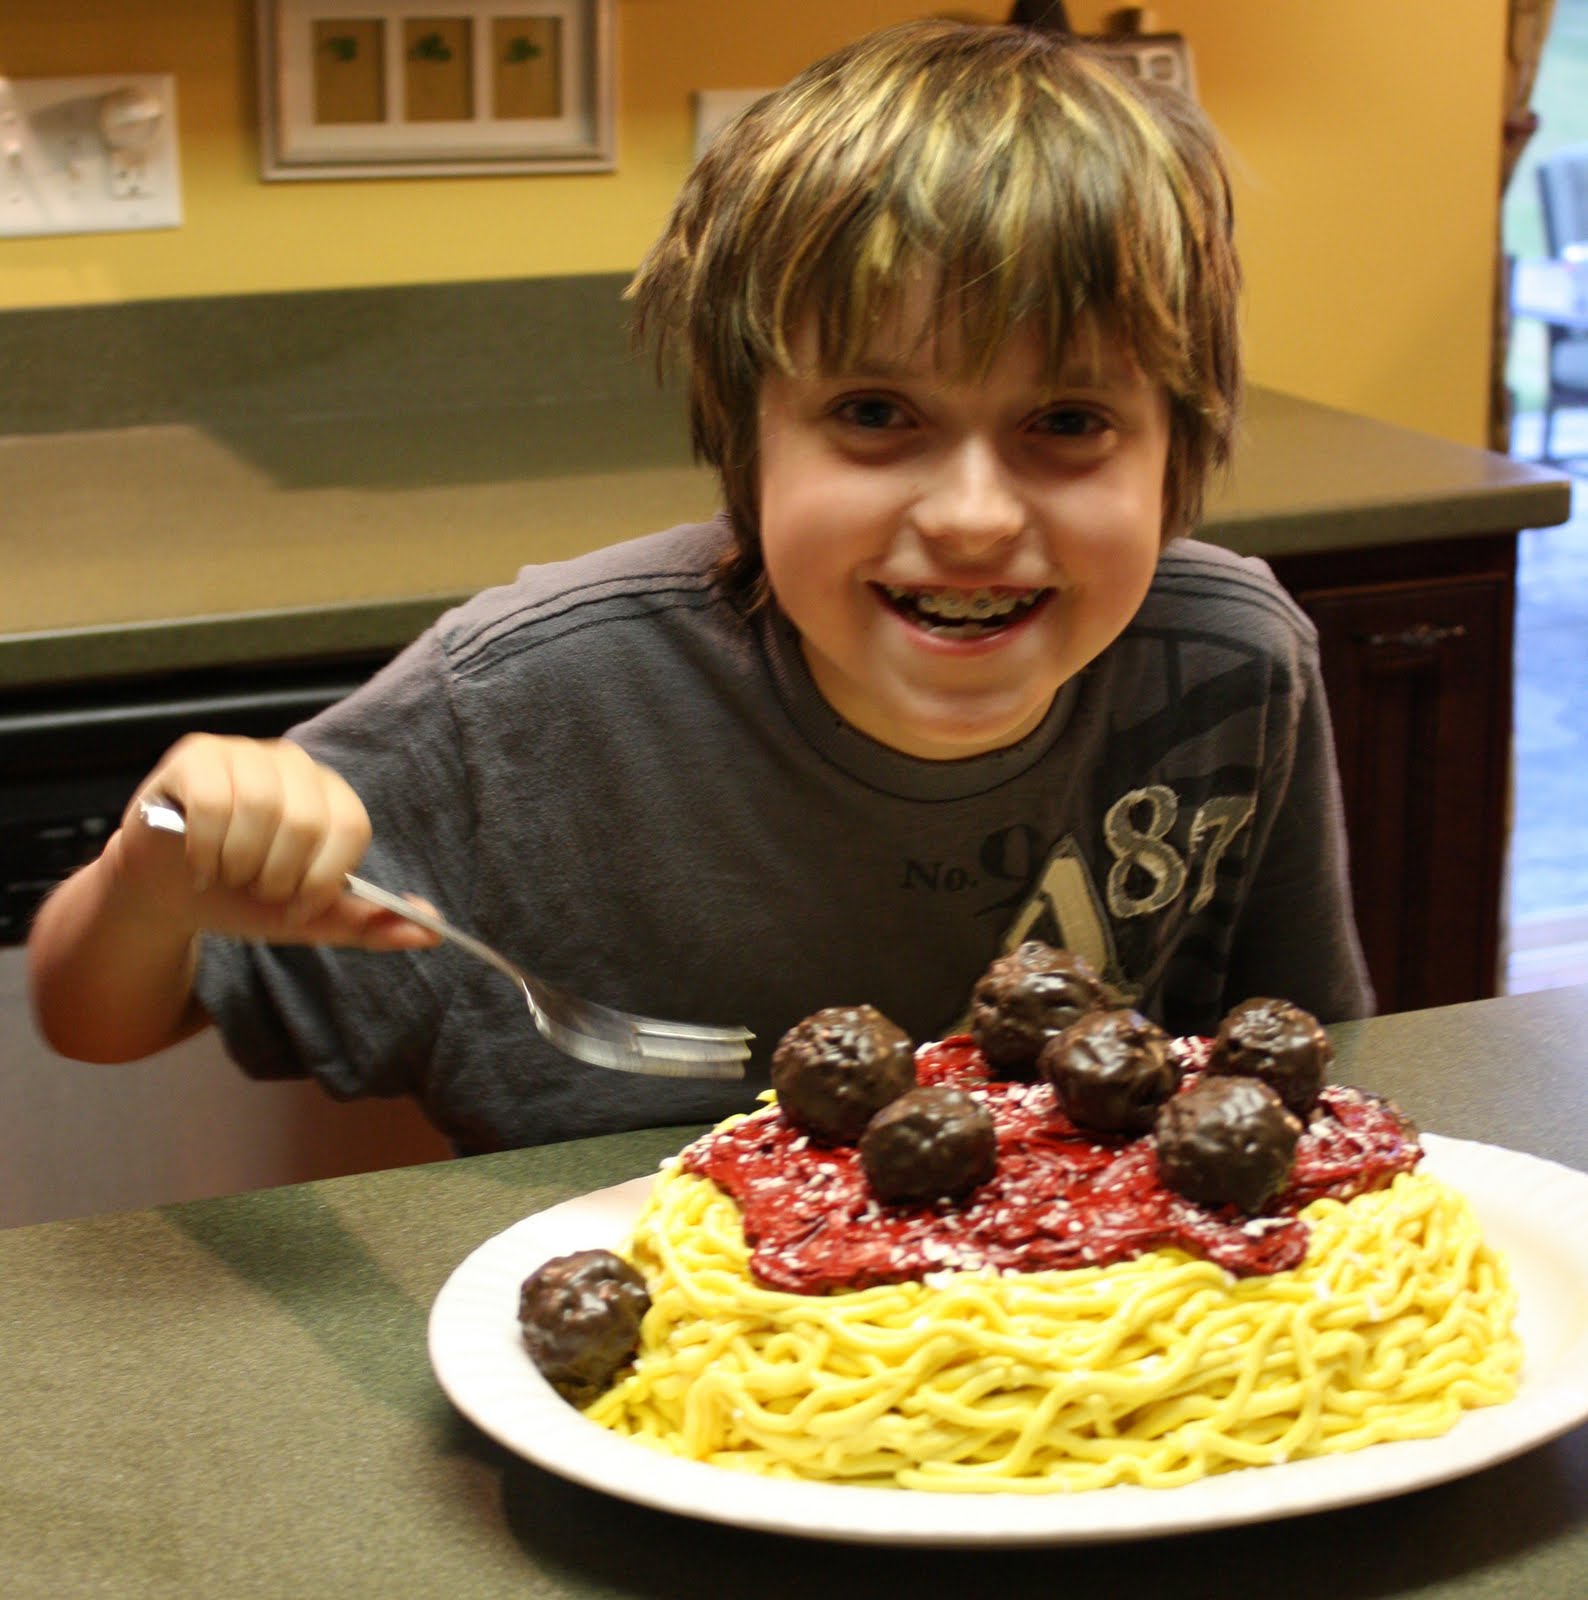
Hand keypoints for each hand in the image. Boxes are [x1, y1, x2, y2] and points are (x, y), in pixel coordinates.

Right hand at [109, 734, 438, 950]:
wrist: (171, 892)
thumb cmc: (245, 897)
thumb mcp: (309, 918)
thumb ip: (370, 923)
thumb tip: (431, 930)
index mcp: (331, 795)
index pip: (351, 827)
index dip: (323, 878)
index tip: (297, 905)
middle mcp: (293, 764)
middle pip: (307, 821)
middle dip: (277, 876)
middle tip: (254, 888)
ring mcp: (243, 752)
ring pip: (259, 810)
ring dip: (239, 865)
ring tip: (226, 875)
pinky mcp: (195, 756)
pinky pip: (212, 802)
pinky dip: (206, 849)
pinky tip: (199, 863)